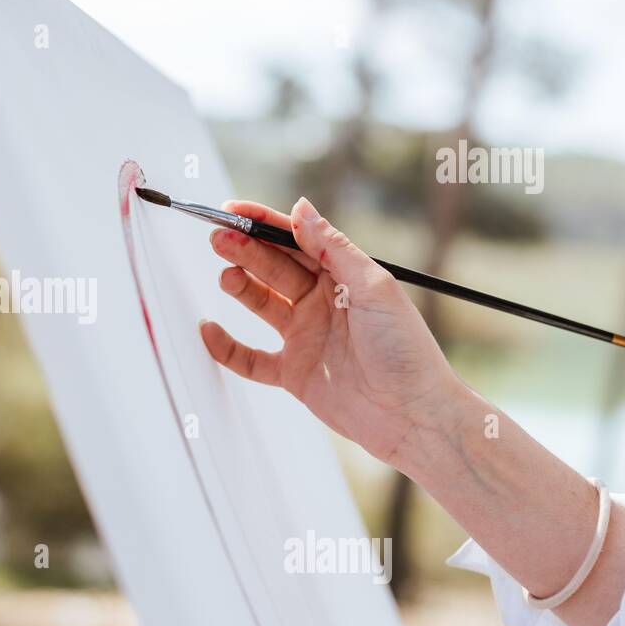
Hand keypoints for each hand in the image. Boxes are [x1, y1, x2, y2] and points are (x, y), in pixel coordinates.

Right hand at [199, 196, 461, 467]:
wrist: (414, 417)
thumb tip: (300, 208)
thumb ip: (333, 248)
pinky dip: (228, 347)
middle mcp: (322, 303)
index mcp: (344, 277)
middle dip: (246, 251)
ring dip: (241, 288)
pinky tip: (210, 330)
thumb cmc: (406, 351)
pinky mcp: (294, 373)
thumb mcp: (373, 288)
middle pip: (274, 269)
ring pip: (261, 305)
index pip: (297, 241)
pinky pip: (252, 358)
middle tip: (219, 239)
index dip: (264, 224)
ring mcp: (306, 338)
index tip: (233, 212)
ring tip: (226, 276)